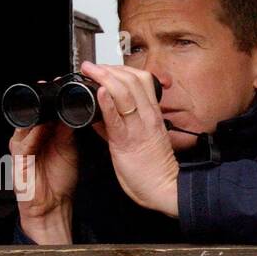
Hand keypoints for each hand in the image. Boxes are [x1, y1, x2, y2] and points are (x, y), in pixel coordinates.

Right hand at [9, 94, 78, 242]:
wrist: (53, 205)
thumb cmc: (58, 180)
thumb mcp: (68, 150)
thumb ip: (68, 132)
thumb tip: (75, 112)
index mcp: (39, 134)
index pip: (42, 111)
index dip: (51, 99)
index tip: (63, 87)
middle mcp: (28, 138)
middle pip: (32, 114)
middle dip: (42, 101)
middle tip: (54, 87)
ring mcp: (22, 148)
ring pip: (26, 125)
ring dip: (37, 114)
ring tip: (48, 103)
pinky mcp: (19, 160)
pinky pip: (24, 144)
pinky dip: (34, 135)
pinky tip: (42, 127)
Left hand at [80, 61, 179, 217]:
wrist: (165, 189)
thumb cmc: (155, 168)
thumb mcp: (144, 138)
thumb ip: (121, 124)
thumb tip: (103, 111)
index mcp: (152, 115)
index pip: (142, 80)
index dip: (122, 69)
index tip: (106, 68)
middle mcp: (147, 117)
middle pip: (132, 80)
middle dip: (109, 68)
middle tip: (93, 66)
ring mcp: (138, 127)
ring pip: (125, 92)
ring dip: (105, 77)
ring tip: (91, 71)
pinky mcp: (127, 142)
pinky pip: (117, 118)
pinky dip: (107, 103)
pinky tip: (98, 93)